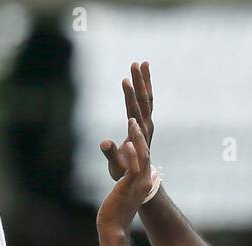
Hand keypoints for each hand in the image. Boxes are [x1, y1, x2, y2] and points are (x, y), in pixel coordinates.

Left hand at [96, 119, 153, 232]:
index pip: (143, 152)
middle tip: (137, 113)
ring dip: (137, 137)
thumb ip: (120, 182)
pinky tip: (128, 143)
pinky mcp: (130, 186)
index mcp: (141, 178)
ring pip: (142, 155)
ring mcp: (138, 182)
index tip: (136, 119)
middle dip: (142, 131)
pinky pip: (134, 167)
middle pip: (146, 148)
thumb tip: (117, 178)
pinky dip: (132, 154)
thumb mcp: (119, 192)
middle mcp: (144, 179)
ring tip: (131, 121)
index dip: (141, 136)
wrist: (114, 229)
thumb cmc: (113, 213)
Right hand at [99, 61, 154, 182]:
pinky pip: (146, 102)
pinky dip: (144, 88)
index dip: (129, 96)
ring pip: (147, 98)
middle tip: (135, 63)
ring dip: (144, 81)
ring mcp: (147, 123)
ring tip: (141, 63)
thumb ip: (111, 154)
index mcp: (138, 134)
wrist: (139, 177)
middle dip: (139, 82)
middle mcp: (146, 126)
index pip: (134, 111)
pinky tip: (141, 77)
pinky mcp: (145, 122)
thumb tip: (104, 142)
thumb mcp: (116, 167)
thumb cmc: (125, 172)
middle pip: (144, 100)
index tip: (125, 80)